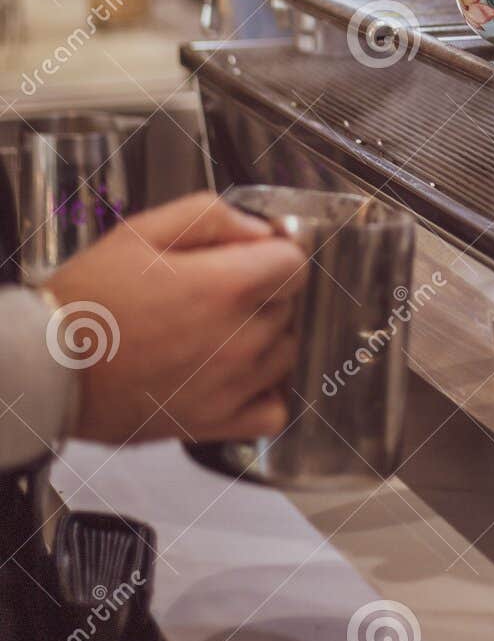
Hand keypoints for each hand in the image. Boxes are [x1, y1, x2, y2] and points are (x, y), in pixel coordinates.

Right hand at [46, 192, 306, 445]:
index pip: (296, 264)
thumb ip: (212, 217)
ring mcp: (231, 386)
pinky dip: (266, 392)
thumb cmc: (92, 298)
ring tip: (224, 329)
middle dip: (267, 291)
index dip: (277, 252)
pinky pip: (274, 410)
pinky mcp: (215, 423)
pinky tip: (239, 374)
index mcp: (226, 287)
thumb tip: (260, 231)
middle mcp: (239, 339)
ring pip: (287, 353)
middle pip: (291, 306)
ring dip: (268, 338)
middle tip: (222, 290)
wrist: (49, 367)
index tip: (256, 255)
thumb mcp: (143, 230)